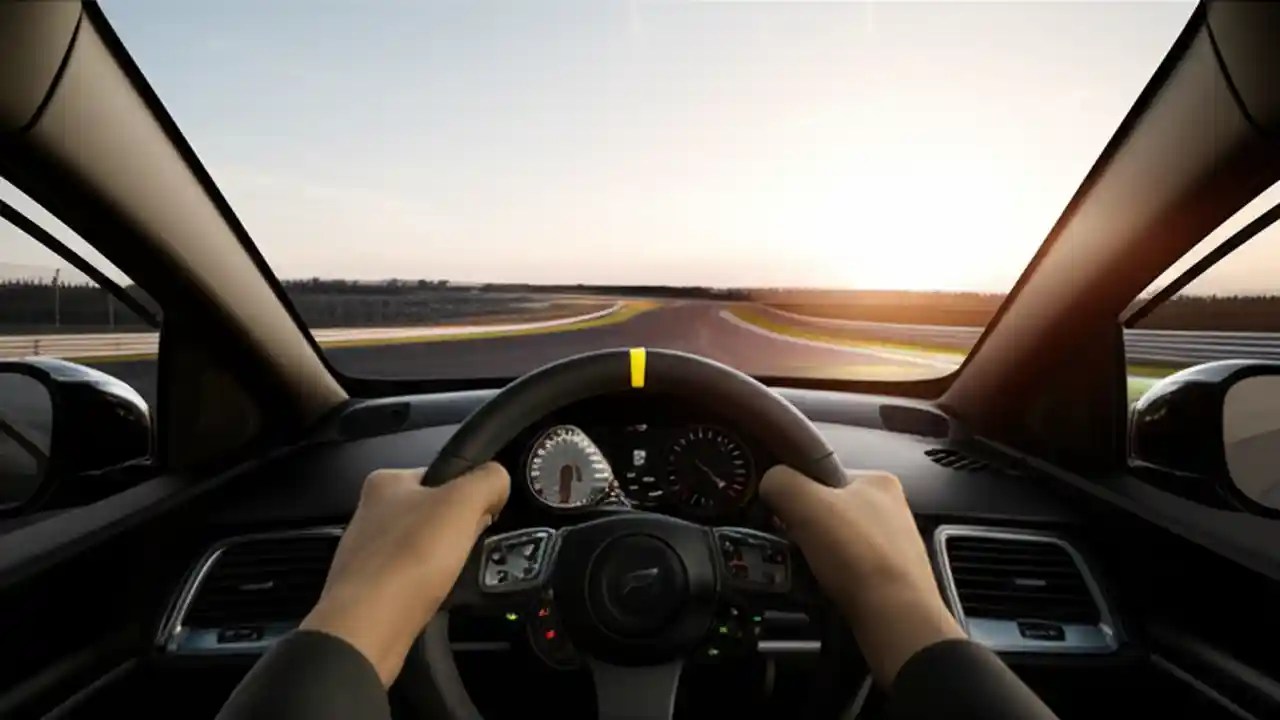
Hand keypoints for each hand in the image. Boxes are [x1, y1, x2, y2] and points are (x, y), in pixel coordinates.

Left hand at [300, 463, 509, 685]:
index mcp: (385, 482)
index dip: (469, 495)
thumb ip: (488, 480)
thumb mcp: (462, 502)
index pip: (441, 476)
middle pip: (433, 513)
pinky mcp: (367, 589)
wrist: (367, 628)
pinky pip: (410, 579)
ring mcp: (365, 553)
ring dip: (442, 561)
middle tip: (467, 549)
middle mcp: (369, 512)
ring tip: (450, 577)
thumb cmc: (411, 556)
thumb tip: (498, 483)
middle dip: (456, 531)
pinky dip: (426, 587)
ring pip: (422, 548)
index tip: (482, 517)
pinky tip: (433, 596)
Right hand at [759, 465, 964, 685]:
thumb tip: (770, 484)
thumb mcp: (806, 503)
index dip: (796, 492)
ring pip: (836, 541)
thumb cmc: (856, 554)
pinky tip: (825, 586)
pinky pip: (848, 567)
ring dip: (816, 554)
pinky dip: (832, 575)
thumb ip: (780, 481)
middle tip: (791, 544)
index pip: (821, 473)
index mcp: (877, 479)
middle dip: (806, 527)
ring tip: (807, 569)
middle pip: (827, 509)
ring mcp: (894, 544)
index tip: (782, 515)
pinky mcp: (892, 577)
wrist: (897, 619)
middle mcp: (891, 507)